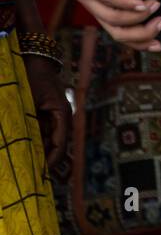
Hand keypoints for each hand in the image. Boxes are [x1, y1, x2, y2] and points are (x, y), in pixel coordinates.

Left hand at [22, 55, 70, 169]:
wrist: (34, 58)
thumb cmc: (31, 77)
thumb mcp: (29, 101)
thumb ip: (28, 123)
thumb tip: (25, 143)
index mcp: (62, 114)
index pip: (60, 145)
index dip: (50, 161)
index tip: (40, 174)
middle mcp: (62, 117)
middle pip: (56, 146)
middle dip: (45, 160)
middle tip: (33, 177)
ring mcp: (55, 115)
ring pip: (49, 141)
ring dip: (40, 152)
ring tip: (28, 167)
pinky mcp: (47, 113)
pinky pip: (43, 132)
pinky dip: (35, 142)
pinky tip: (26, 150)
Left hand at [44, 0, 160, 51]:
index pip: (121, 28)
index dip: (140, 39)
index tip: (160, 42)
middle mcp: (94, 2)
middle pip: (118, 33)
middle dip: (143, 35)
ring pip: (113, 21)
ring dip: (137, 20)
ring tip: (156, 9)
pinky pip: (108, 0)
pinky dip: (126, 4)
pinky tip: (142, 4)